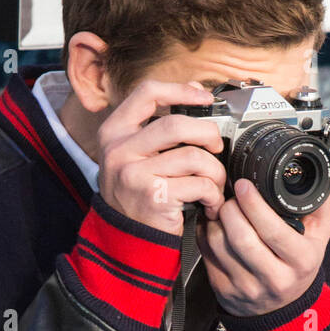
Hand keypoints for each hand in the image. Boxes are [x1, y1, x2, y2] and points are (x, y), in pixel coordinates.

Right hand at [97, 79, 226, 235]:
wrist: (126, 240)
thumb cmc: (137, 195)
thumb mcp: (133, 156)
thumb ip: (155, 128)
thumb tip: (195, 93)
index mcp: (114, 133)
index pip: (147, 93)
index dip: (180, 90)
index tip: (203, 96)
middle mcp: (119, 151)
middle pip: (176, 124)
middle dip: (207, 133)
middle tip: (216, 146)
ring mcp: (135, 175)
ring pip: (193, 156)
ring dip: (214, 171)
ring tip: (214, 184)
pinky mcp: (155, 198)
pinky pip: (199, 184)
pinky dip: (212, 195)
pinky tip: (209, 203)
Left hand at [196, 156, 329, 315]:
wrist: (281, 308)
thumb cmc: (299, 264)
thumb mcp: (319, 235)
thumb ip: (323, 198)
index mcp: (301, 261)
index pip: (273, 232)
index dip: (254, 206)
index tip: (244, 185)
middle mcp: (274, 278)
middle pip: (242, 238)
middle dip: (230, 208)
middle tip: (229, 193)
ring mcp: (246, 287)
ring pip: (219, 244)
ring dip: (215, 218)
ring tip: (221, 205)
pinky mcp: (224, 290)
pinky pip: (206, 254)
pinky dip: (205, 232)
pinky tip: (213, 222)